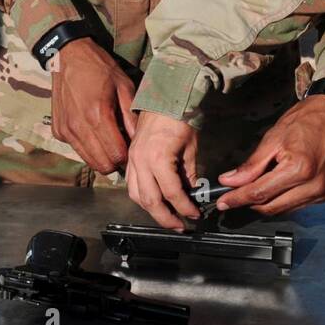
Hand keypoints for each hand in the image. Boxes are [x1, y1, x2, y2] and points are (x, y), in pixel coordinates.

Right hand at [49, 38, 136, 174]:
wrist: (68, 56)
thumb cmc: (100, 68)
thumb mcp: (124, 86)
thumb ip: (131, 116)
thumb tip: (139, 140)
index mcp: (97, 115)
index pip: (116, 155)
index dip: (127, 156)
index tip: (131, 147)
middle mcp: (78, 127)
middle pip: (102, 165)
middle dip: (115, 160)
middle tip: (121, 146)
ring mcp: (65, 130)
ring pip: (88, 160)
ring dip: (101, 156)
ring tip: (108, 139)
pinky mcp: (58, 130)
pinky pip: (76, 149)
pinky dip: (87, 146)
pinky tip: (92, 130)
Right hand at [126, 111, 199, 229]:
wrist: (163, 98)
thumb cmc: (179, 119)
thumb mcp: (191, 149)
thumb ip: (189, 175)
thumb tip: (192, 194)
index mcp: (158, 158)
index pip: (172, 193)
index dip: (184, 208)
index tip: (195, 215)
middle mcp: (141, 162)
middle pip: (150, 201)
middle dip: (166, 218)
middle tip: (180, 226)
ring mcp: (132, 160)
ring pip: (136, 196)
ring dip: (151, 211)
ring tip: (167, 218)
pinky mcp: (130, 158)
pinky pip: (131, 185)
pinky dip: (142, 197)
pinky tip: (153, 201)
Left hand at [215, 95, 324, 215]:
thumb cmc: (306, 120)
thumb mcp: (272, 139)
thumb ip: (251, 165)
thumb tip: (231, 181)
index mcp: (299, 169)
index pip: (260, 193)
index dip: (237, 199)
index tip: (224, 202)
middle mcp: (313, 185)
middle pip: (270, 206)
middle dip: (249, 202)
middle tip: (233, 193)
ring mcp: (320, 192)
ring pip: (281, 209)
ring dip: (264, 201)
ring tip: (255, 184)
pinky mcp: (324, 194)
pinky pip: (294, 205)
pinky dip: (280, 198)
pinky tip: (274, 184)